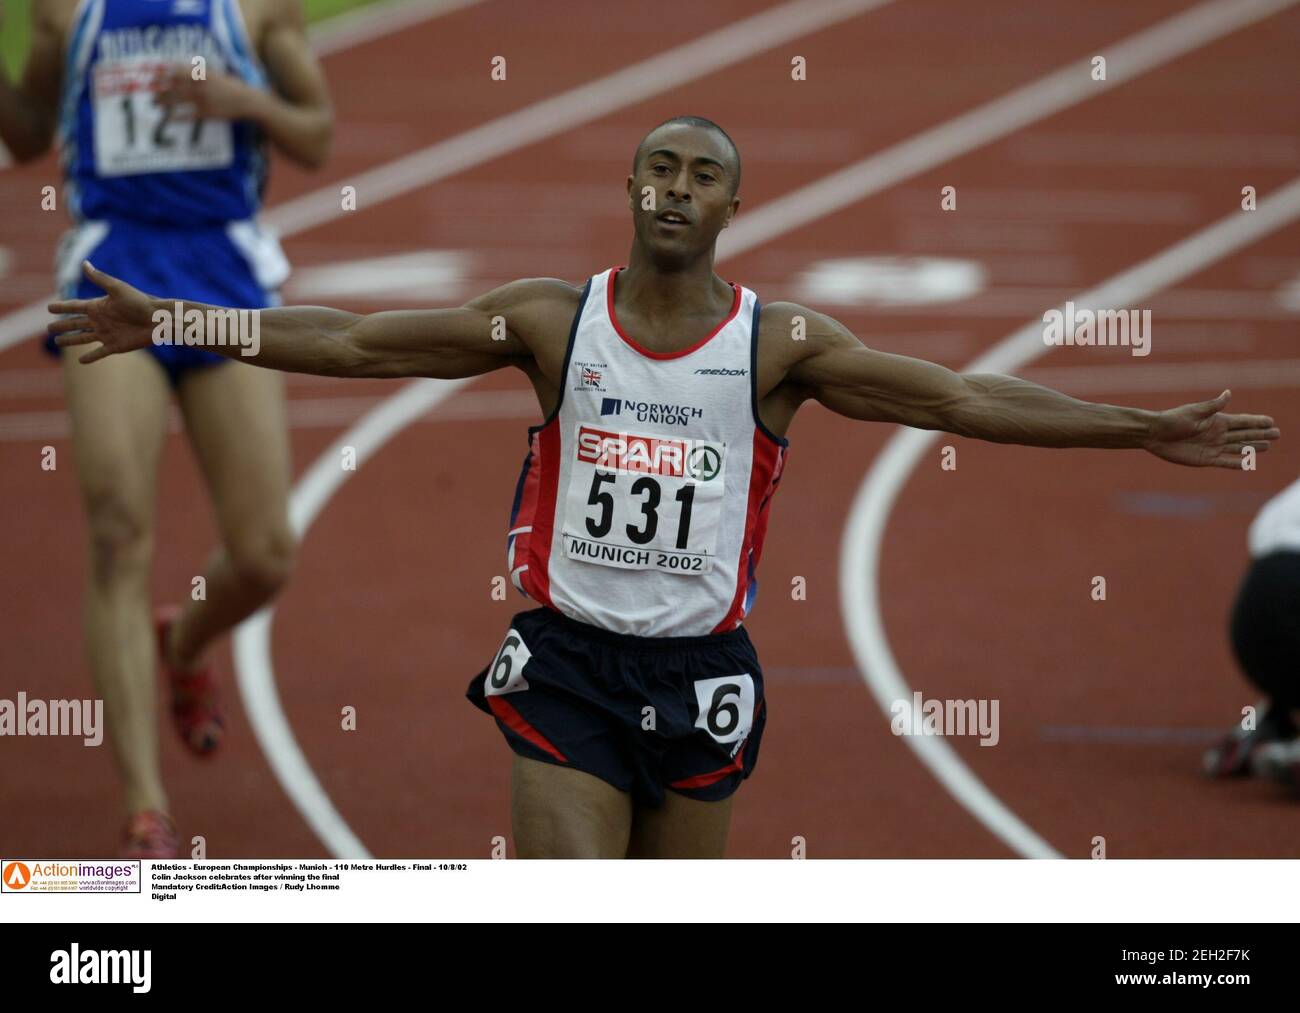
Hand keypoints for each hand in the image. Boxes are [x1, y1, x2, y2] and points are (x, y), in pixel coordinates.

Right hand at [47, 261, 158, 363]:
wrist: (159, 320)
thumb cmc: (140, 302)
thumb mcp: (117, 288)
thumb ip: (99, 278)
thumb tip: (84, 263)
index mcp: (99, 306)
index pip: (75, 307)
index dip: (62, 307)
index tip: (49, 307)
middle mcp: (101, 320)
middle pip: (76, 323)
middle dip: (62, 325)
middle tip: (48, 327)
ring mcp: (107, 334)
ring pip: (83, 338)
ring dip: (71, 340)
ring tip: (58, 342)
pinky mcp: (116, 346)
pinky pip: (99, 353)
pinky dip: (90, 357)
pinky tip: (82, 361)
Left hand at [155, 64, 254, 120]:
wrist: (249, 102)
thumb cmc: (233, 87)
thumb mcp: (217, 74)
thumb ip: (202, 72)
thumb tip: (185, 70)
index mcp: (202, 73)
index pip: (177, 71)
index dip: (164, 72)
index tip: (154, 74)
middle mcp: (200, 85)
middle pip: (174, 86)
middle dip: (161, 89)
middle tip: (152, 92)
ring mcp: (202, 99)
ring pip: (177, 100)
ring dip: (164, 102)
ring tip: (156, 104)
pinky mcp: (206, 113)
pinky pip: (186, 115)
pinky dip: (176, 117)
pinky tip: (168, 119)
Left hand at [1144, 391, 1279, 468]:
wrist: (1154, 435)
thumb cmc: (1172, 420)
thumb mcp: (1194, 411)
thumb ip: (1213, 406)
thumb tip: (1229, 393)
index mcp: (1216, 421)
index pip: (1242, 421)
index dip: (1257, 421)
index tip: (1271, 421)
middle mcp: (1217, 434)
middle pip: (1244, 435)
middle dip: (1261, 434)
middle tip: (1277, 434)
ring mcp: (1212, 447)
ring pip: (1238, 448)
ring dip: (1253, 448)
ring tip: (1267, 447)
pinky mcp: (1204, 459)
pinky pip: (1224, 462)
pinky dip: (1236, 463)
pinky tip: (1247, 464)